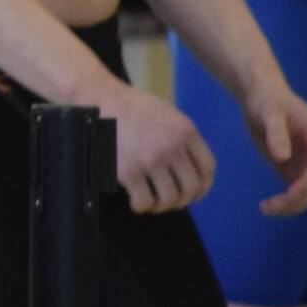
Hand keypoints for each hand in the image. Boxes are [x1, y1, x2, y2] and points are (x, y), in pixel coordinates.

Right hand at [106, 83, 215, 214]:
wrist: (99, 100)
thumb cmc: (129, 105)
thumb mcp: (166, 112)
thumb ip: (181, 135)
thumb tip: (188, 164)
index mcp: (185, 130)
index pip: (208, 168)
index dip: (204, 185)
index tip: (196, 192)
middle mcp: (172, 147)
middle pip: (192, 187)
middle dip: (184, 199)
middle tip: (173, 201)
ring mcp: (151, 160)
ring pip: (170, 198)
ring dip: (164, 206)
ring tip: (154, 203)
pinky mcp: (129, 172)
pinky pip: (144, 201)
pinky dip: (142, 206)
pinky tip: (137, 202)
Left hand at [244, 77, 306, 216]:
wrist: (261, 95)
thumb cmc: (266, 99)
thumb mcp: (268, 112)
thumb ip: (276, 132)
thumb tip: (283, 157)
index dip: (306, 184)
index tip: (288, 196)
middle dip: (298, 199)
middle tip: (270, 207)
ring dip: (294, 204)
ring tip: (267, 209)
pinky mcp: (296, 167)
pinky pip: (298, 189)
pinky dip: (288, 201)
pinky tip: (270, 205)